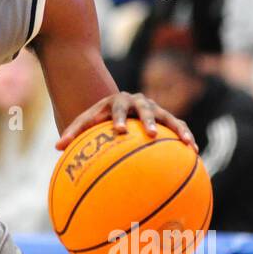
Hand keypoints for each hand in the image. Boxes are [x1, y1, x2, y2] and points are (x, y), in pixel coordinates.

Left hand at [54, 91, 196, 151]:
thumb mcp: (85, 124)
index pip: (116, 108)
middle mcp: (135, 102)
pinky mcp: (165, 117)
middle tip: (151, 134)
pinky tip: (194, 151)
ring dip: (175, 129)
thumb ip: (73, 133)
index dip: (118, 118)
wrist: (116, 106)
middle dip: (147, 120)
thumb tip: (57, 147)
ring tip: (186, 142)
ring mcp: (152, 108)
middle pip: (142, 108)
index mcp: (114, 102)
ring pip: (166, 116)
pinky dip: (186, 136)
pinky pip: (178, 126)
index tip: (120, 131)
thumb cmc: (98, 120)